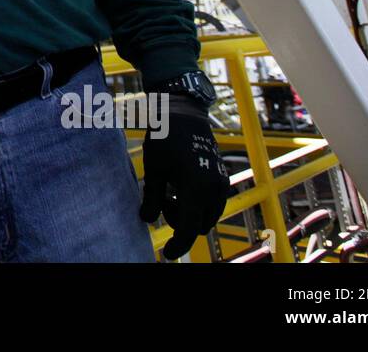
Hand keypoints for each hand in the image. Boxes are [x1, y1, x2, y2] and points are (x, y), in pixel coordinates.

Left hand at [139, 95, 234, 259]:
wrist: (184, 112)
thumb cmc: (165, 138)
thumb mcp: (153, 169)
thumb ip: (151, 198)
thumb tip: (146, 220)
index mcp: (197, 187)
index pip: (190, 228)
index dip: (178, 245)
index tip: (168, 254)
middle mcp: (215, 188)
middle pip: (199, 225)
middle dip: (180, 221)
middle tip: (161, 199)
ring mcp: (221, 182)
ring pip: (207, 215)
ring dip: (189, 212)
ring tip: (169, 191)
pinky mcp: (221, 177)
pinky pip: (212, 202)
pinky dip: (197, 203)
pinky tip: (180, 186)